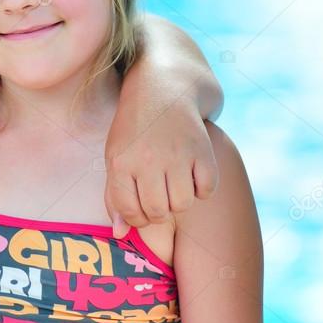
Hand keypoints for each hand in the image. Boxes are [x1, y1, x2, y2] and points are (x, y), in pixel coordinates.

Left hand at [104, 79, 218, 236]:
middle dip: (158, 210)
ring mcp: (176, 153)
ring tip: (174, 182)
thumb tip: (120, 235)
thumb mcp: (116, 155)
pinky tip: (192, 172)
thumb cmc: (135, 128)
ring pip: (182, 204)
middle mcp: (148, 158)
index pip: (129, 212)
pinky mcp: (202, 149)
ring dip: (180, 199)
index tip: (141, 205)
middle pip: (157, 212)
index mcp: (121, 161)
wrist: (162, 87)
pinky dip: (202, 187)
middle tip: (159, 192)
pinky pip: (207, 189)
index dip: (136, 217)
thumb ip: (115, 195)